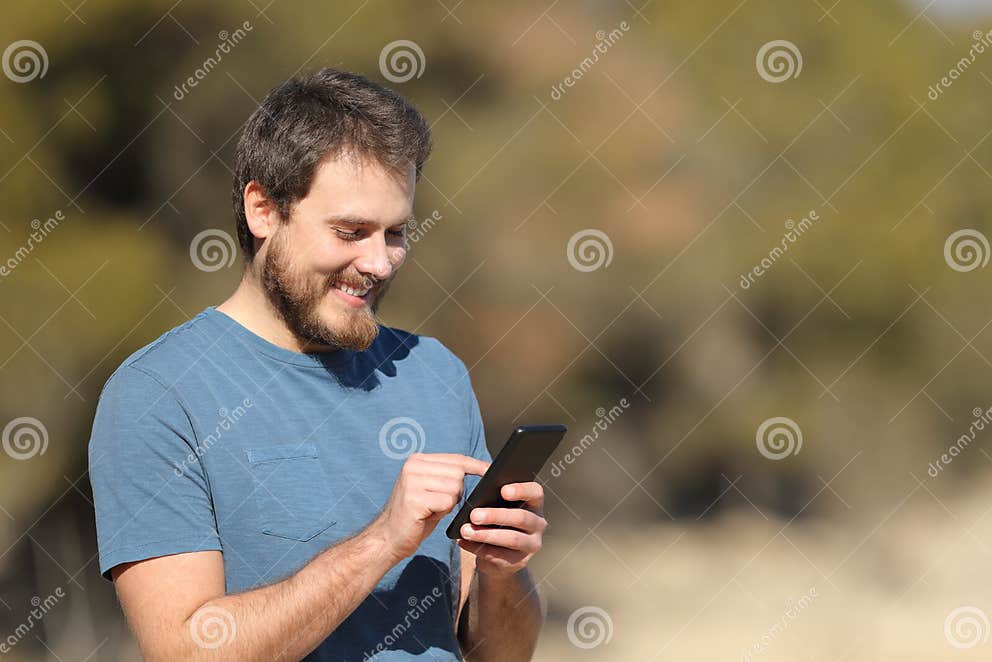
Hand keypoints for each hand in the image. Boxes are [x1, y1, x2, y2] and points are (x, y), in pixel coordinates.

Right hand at [374, 453, 489, 561]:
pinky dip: (443, 512)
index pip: (456, 458)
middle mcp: (413, 466)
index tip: (491, 469)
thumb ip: (447, 475)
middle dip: (456, 492)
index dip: (475, 465)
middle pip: (458, 473)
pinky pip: (447, 502)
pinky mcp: (414, 499)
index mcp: (417, 460)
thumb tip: (480, 468)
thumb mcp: (430, 488)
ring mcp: (412, 481)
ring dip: (449, 503)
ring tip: (431, 509)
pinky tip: (427, 516)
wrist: (388, 537)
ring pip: (455, 488)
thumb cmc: (416, 515)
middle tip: (437, 504)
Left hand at [457, 481, 546, 576]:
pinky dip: (478, 549)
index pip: (535, 492)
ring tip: (466, 531)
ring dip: (486, 535)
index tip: (503, 491)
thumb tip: (476, 499)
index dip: (521, 490)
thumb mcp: (497, 507)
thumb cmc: (496, 520)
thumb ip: (493, 499)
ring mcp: (531, 544)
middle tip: (474, 515)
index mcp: (534, 503)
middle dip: (496, 515)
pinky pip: (500, 556)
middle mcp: (538, 524)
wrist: (498, 552)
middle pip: (521, 517)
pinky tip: (463, 542)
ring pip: (512, 539)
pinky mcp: (520, 562)